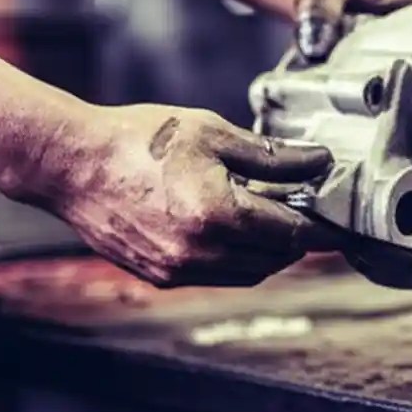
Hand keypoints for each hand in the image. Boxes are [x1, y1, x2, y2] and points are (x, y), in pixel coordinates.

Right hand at [47, 104, 341, 287]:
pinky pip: (217, 276)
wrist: (71, 163)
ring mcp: (178, 270)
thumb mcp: (214, 135)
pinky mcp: (160, 276)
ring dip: (268, 252)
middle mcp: (200, 253)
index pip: (293, 234)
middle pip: (275, 259)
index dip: (321, 228)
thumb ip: (272, 157)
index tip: (340, 224)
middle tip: (305, 210)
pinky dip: (236, 258)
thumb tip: (316, 163)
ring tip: (271, 216)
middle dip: (296, 238)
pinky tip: (234, 227)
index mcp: (219, 216)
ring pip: (248, 274)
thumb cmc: (138, 141)